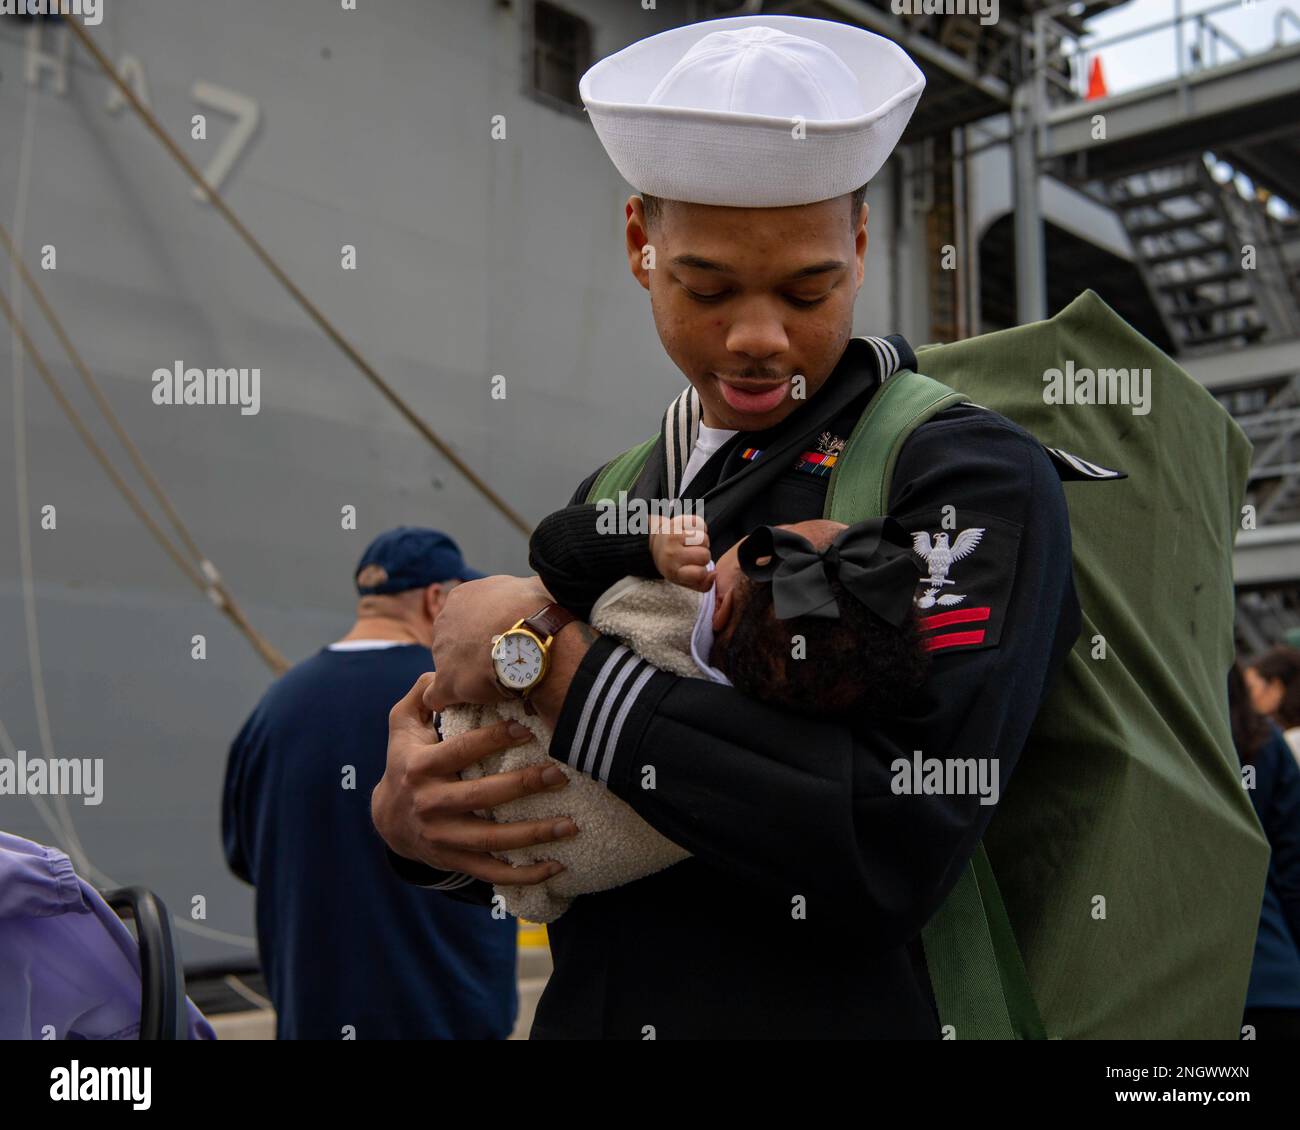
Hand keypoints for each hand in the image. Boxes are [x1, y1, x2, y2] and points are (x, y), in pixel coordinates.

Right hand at [371, 673, 578, 883]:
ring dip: (534, 835)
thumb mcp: (401, 724)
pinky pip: (492, 872)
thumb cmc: (405, 760)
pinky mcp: (454, 861)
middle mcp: (430, 804)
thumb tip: (441, 672)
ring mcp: (442, 837)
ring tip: (570, 825)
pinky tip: (556, 866)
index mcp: (420, 767)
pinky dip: (524, 874)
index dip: (495, 739)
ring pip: (493, 840)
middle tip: (561, 775)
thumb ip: (421, 694)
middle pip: (483, 797)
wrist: (387, 820)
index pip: (462, 750)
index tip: (527, 729)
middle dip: (525, 786)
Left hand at [425, 574, 552, 709]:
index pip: (465, 616)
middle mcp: (445, 620)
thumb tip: (531, 590)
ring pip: (447, 667)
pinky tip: (459, 706)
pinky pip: (435, 696)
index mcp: (463, 596)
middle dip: (471, 651)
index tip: (498, 640)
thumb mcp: (530, 586)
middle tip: (496, 663)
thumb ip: (520, 590)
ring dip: (463, 676)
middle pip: (453, 640)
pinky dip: (446, 701)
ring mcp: (441, 652)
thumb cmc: (536, 610)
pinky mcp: (446, 682)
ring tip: (489, 686)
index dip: (481, 631)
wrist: (532, 638)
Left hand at [649, 513, 713, 591]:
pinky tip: (691, 533)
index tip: (697, 570)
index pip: (700, 573)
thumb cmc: (675, 564)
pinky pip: (700, 524)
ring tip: (692, 544)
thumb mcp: (685, 580)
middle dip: (704, 556)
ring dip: (702, 542)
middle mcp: (671, 554)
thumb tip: (714, 574)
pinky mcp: (676, 522)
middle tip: (694, 555)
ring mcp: (673, 536)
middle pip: (705, 555)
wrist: (655, 544)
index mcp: (673, 571)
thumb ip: (703, 584)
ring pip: (704, 539)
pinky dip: (700, 528)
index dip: (703, 572)